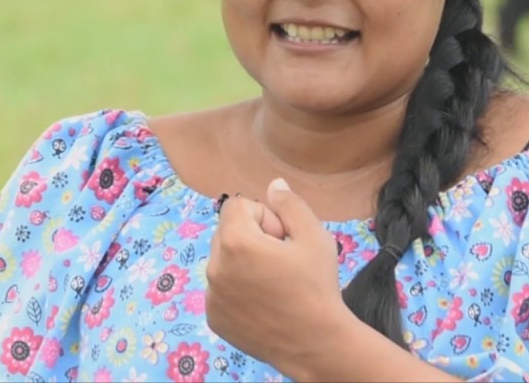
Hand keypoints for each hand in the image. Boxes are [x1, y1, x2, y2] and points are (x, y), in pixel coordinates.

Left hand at [206, 178, 348, 369]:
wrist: (316, 344)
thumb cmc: (317, 287)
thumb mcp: (314, 237)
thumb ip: (290, 205)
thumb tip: (273, 185)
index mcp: (235, 242)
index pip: (237, 206)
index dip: (264, 217)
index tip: (283, 239)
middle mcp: (215, 267)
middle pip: (227, 232)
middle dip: (251, 238)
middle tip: (280, 261)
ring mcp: (212, 295)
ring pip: (223, 261)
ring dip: (243, 264)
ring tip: (272, 283)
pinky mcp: (214, 317)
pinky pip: (220, 289)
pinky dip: (237, 290)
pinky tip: (263, 303)